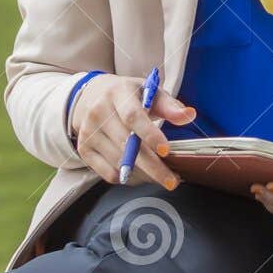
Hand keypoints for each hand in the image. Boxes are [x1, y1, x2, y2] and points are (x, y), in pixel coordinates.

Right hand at [69, 72, 197, 189]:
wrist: (91, 97)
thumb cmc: (129, 96)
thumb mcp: (149, 92)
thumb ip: (170, 105)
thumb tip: (189, 116)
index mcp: (117, 93)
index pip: (133, 117)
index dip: (150, 135)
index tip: (166, 151)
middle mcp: (98, 113)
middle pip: (126, 145)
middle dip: (152, 166)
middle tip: (172, 180)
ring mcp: (89, 133)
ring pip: (118, 162)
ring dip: (143, 174)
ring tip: (162, 177)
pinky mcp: (84, 150)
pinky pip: (107, 173)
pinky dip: (128, 178)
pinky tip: (143, 175)